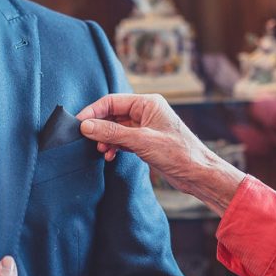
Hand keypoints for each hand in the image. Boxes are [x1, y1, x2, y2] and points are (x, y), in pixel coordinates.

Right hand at [77, 93, 245, 214]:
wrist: (198, 174)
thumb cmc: (178, 153)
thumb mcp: (141, 141)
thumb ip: (112, 132)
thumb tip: (86, 126)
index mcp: (148, 103)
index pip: (113, 101)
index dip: (94, 111)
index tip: (78, 123)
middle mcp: (146, 112)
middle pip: (113, 114)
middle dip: (99, 126)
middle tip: (85, 138)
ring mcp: (146, 127)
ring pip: (116, 128)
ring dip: (106, 138)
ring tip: (101, 149)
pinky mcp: (146, 142)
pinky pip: (123, 139)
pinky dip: (114, 146)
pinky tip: (110, 154)